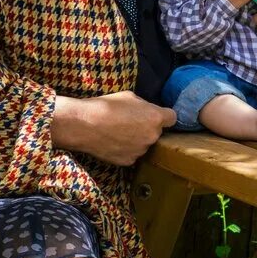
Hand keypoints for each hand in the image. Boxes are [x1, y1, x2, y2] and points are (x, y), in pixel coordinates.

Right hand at [53, 92, 176, 165]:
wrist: (84, 125)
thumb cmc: (106, 106)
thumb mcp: (129, 96)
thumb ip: (144, 106)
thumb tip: (147, 110)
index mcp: (155, 117)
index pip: (172, 118)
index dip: (164, 116)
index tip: (155, 115)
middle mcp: (152, 136)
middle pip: (157, 132)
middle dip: (148, 128)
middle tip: (130, 123)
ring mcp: (141, 150)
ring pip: (144, 144)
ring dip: (137, 140)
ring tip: (118, 133)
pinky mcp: (129, 161)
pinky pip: (132, 154)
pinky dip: (126, 150)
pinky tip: (113, 142)